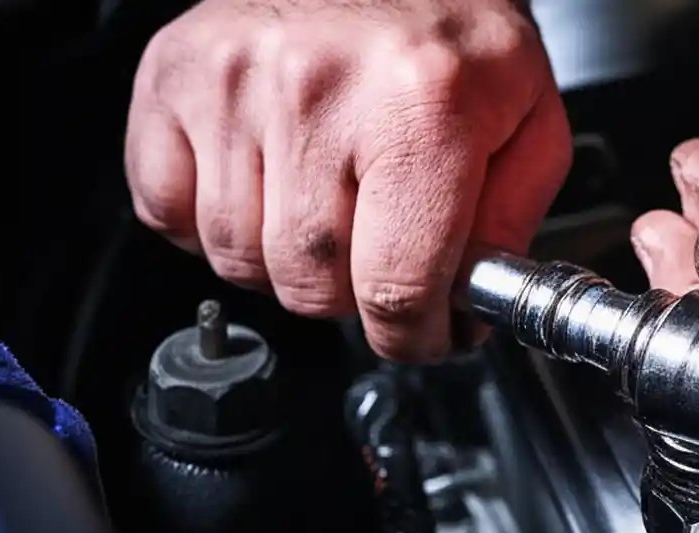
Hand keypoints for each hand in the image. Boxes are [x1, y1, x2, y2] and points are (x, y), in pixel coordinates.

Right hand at [125, 0, 570, 361]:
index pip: (396, 287)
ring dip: (285, 264)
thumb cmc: (455, 29)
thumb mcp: (530, 121)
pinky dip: (211, 225)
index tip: (421, 335)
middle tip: (380, 260)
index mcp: (424, 106)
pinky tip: (264, 188)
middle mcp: (320, 90)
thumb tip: (464, 309)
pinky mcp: (176, 76)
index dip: (413, 337)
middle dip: (355, 298)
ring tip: (326, 212)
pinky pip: (167, 210)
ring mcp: (236, 81)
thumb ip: (509, 224)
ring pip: (238, 258)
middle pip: (312, 284)